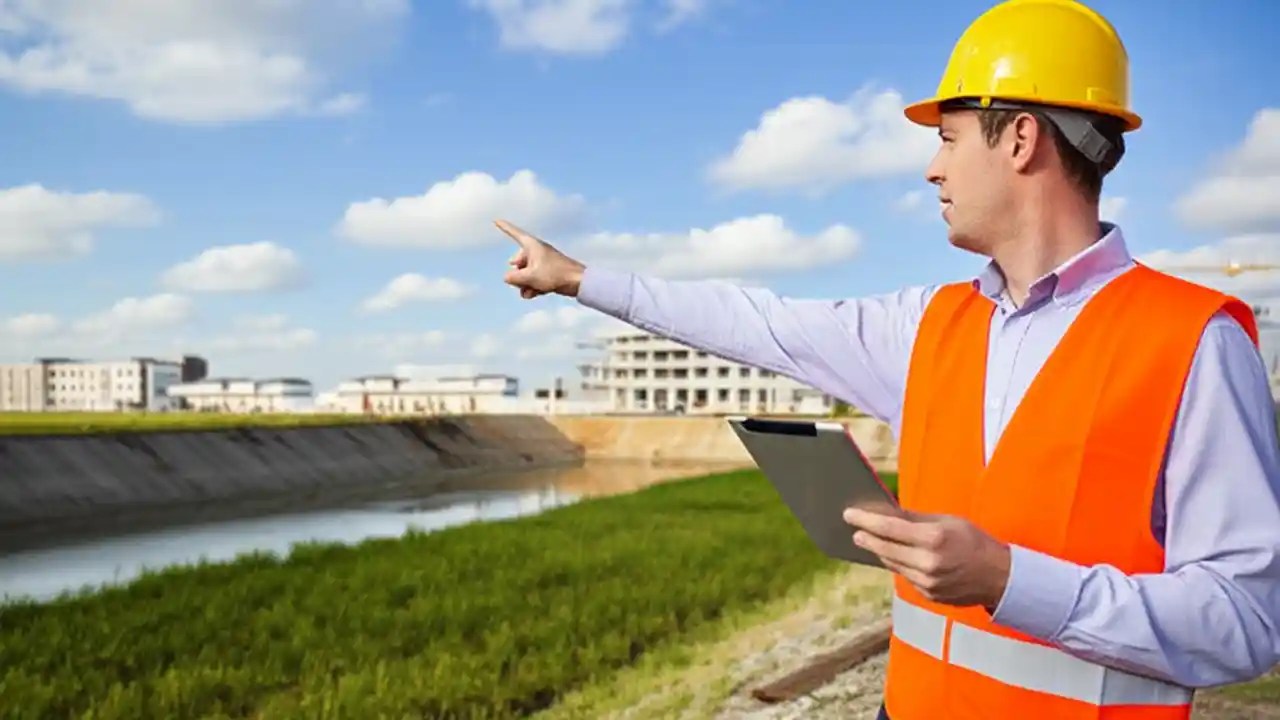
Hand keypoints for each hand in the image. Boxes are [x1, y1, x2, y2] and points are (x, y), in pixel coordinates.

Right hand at [494, 219, 586, 298]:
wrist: (578, 282)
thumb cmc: (556, 275)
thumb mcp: (530, 277)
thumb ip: (513, 278)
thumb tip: (506, 278)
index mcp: (532, 245)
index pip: (514, 233)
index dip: (504, 227)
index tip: (495, 220)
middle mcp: (535, 251)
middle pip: (515, 262)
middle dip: (517, 274)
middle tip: (526, 279)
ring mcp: (540, 263)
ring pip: (523, 274)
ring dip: (525, 284)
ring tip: (534, 289)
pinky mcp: (546, 273)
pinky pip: (531, 280)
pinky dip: (532, 287)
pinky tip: (536, 294)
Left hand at [843, 506, 1010, 609]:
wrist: (1000, 577)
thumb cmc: (975, 542)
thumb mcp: (948, 522)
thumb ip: (915, 519)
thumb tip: (887, 513)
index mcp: (934, 539)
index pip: (889, 528)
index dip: (866, 521)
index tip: (849, 514)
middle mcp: (928, 562)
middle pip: (885, 548)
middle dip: (866, 537)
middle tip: (853, 529)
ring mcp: (928, 582)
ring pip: (892, 564)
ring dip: (879, 551)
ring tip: (868, 540)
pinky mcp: (929, 595)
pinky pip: (905, 576)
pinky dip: (898, 564)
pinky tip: (891, 555)